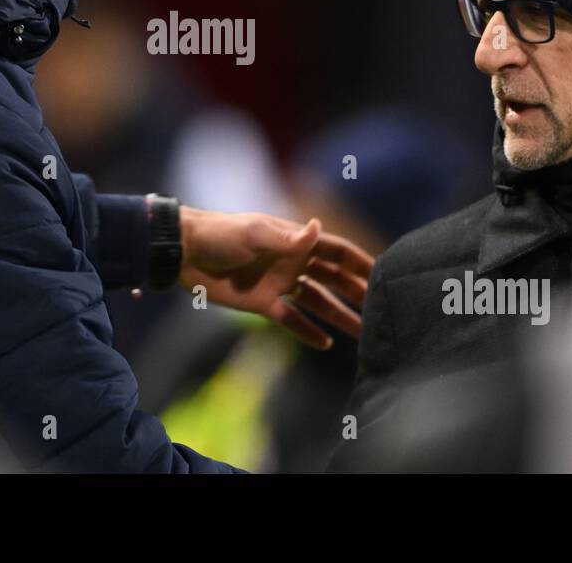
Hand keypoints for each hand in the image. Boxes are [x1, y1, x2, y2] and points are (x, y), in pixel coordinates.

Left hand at [177, 207, 374, 349]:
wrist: (186, 253)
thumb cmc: (222, 234)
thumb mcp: (255, 233)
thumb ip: (287, 238)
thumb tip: (318, 226)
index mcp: (296, 241)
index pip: (337, 252)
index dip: (360, 262)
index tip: (385, 274)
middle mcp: (293, 262)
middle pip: (333, 279)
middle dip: (357, 292)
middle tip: (381, 309)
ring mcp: (279, 284)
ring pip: (318, 302)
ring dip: (339, 315)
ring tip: (363, 332)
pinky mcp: (263, 303)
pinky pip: (292, 320)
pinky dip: (308, 331)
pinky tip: (326, 344)